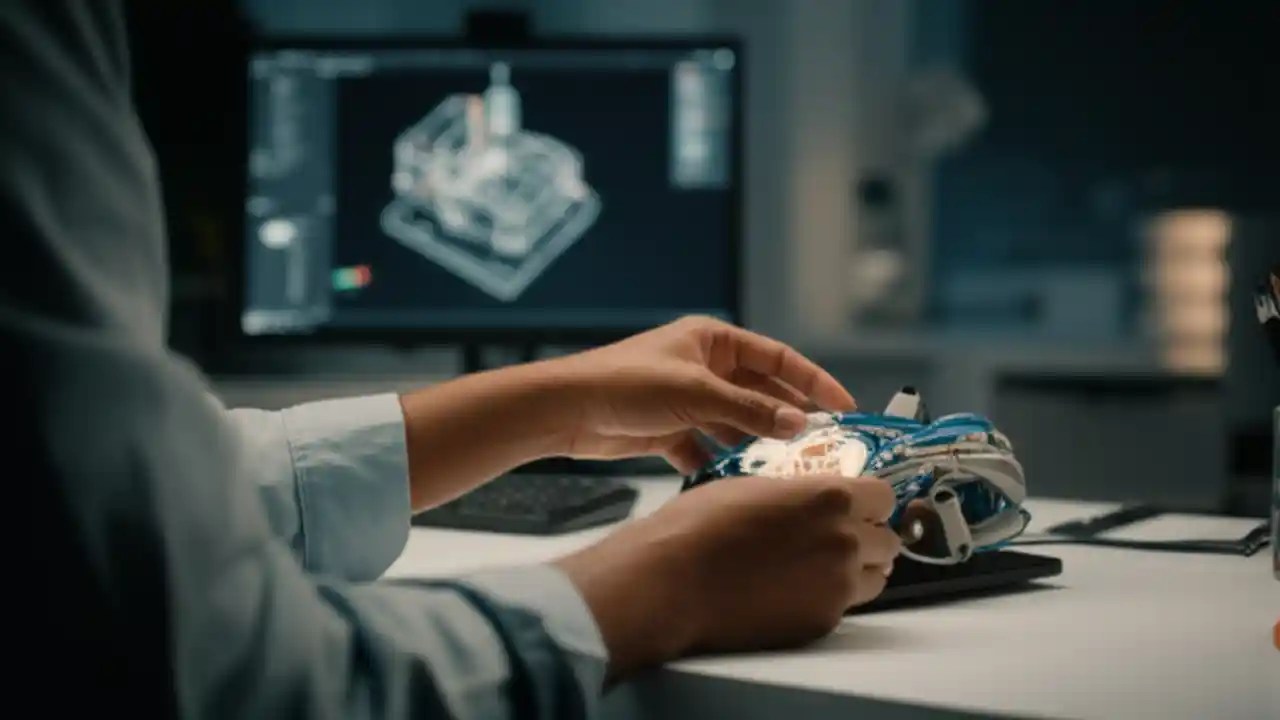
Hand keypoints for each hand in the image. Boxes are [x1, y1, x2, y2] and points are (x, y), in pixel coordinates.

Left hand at [551, 315, 856, 472]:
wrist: (567, 411)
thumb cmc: (626, 384)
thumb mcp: (697, 394)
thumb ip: (750, 411)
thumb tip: (800, 425)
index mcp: (712, 340)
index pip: (777, 358)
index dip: (813, 380)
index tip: (844, 405)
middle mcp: (703, 366)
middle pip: (760, 393)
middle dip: (788, 418)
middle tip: (824, 445)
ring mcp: (686, 400)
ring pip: (736, 423)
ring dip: (757, 444)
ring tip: (790, 469)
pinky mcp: (669, 431)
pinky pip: (708, 448)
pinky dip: (723, 463)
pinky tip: (741, 483)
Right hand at [554, 474, 900, 680]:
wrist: (674, 580)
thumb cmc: (702, 523)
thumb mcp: (755, 485)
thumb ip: (798, 493)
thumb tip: (811, 498)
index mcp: (831, 497)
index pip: (884, 496)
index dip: (868, 501)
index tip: (853, 506)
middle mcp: (846, 540)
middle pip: (888, 540)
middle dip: (867, 537)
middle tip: (834, 538)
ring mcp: (838, 585)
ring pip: (876, 576)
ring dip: (857, 569)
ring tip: (819, 567)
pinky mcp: (823, 620)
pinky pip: (845, 605)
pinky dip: (828, 597)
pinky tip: (793, 591)